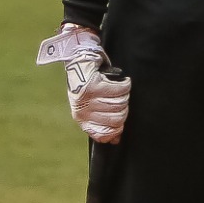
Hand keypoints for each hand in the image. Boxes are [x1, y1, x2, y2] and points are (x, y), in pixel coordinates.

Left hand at [37, 24, 131, 143]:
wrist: (78, 62)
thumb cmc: (86, 85)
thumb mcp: (88, 107)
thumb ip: (101, 122)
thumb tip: (115, 140)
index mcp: (81, 119)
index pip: (104, 134)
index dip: (117, 130)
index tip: (121, 124)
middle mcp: (84, 110)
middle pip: (118, 118)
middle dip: (124, 108)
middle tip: (122, 99)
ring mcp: (89, 98)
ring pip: (120, 103)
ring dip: (125, 95)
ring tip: (121, 89)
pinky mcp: (95, 85)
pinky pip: (120, 90)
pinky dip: (125, 85)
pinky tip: (123, 81)